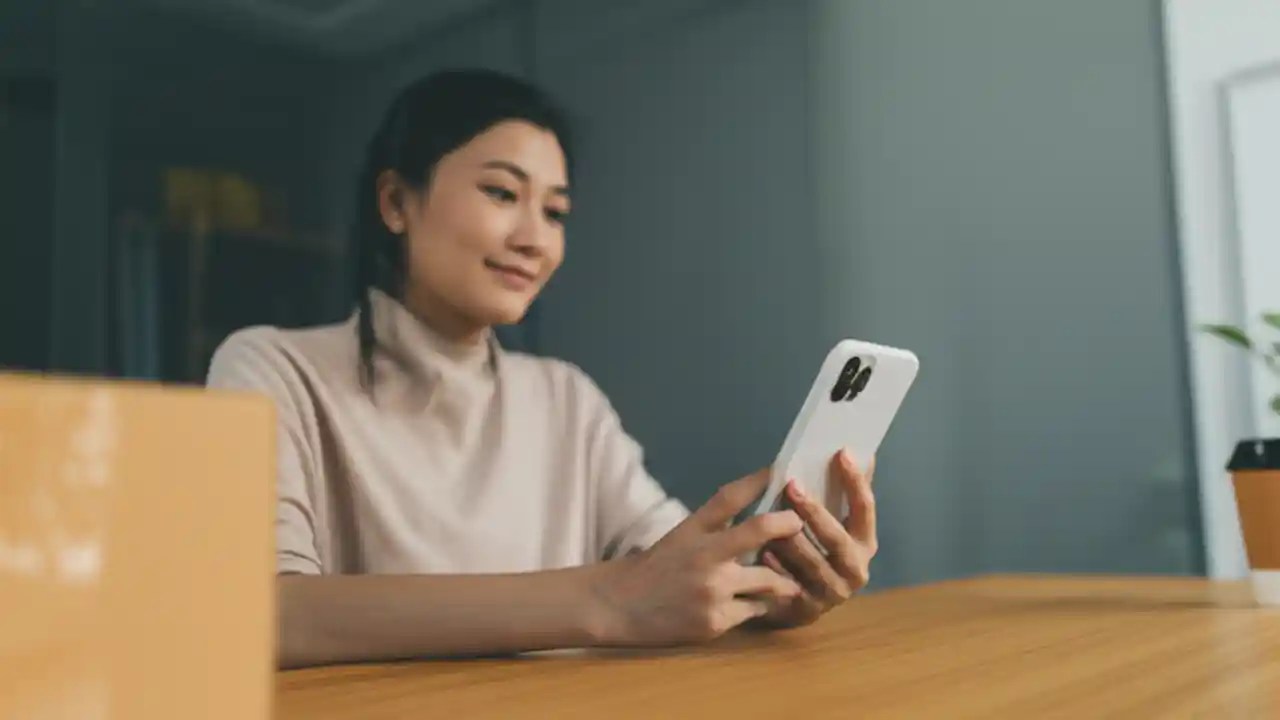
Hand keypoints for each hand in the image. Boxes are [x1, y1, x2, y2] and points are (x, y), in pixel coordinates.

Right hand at [590, 468, 804, 645]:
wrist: (621, 606)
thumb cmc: (658, 565)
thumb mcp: (683, 532)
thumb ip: (719, 515)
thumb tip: (759, 486)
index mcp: (693, 530)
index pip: (730, 497)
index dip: (760, 481)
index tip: (782, 473)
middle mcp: (705, 557)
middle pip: (759, 530)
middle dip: (789, 526)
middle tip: (799, 526)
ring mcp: (713, 591)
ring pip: (768, 580)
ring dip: (781, 579)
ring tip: (789, 579)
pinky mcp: (716, 622)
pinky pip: (755, 611)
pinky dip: (758, 605)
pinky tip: (754, 603)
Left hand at [755, 449, 877, 628]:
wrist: (798, 603)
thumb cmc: (817, 550)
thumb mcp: (835, 523)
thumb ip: (847, 493)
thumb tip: (864, 452)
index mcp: (865, 543)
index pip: (866, 509)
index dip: (855, 482)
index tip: (840, 453)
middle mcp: (856, 570)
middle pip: (837, 539)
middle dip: (815, 512)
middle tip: (792, 486)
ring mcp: (833, 592)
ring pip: (812, 562)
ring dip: (791, 539)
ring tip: (771, 518)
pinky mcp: (808, 610)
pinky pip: (790, 586)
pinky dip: (777, 568)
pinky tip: (763, 552)